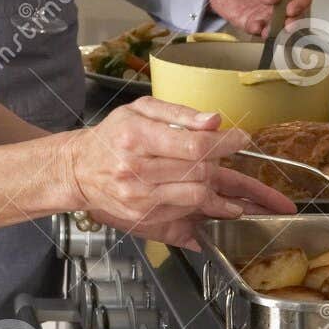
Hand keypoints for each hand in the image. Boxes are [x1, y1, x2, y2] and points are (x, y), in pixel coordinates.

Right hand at [62, 96, 294, 246]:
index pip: (193, 145)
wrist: (79, 170)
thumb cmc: (111, 136)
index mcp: (136, 139)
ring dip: (227, 199)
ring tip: (249, 201)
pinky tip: (226, 209)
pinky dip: (210, 213)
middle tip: (250, 171)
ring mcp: (139, 199)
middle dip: (232, 173)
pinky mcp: (143, 218)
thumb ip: (178, 114)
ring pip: (197, 199)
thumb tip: (213, 121)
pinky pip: (186, 216)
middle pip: (200, 174)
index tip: (242, 139)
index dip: (224, 144)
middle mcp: (136, 172)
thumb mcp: (140, 110)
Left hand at [207, 0, 312, 36]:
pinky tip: (254, 26)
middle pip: (294, 15)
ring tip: (269, 30)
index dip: (300, 2)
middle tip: (287, 25)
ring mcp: (268, 14)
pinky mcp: (254, 23)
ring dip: (276, 31)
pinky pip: (260, 31)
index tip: (291, 8)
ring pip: (279, 26)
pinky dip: (258, 31)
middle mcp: (280, 2)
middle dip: (293, 22)